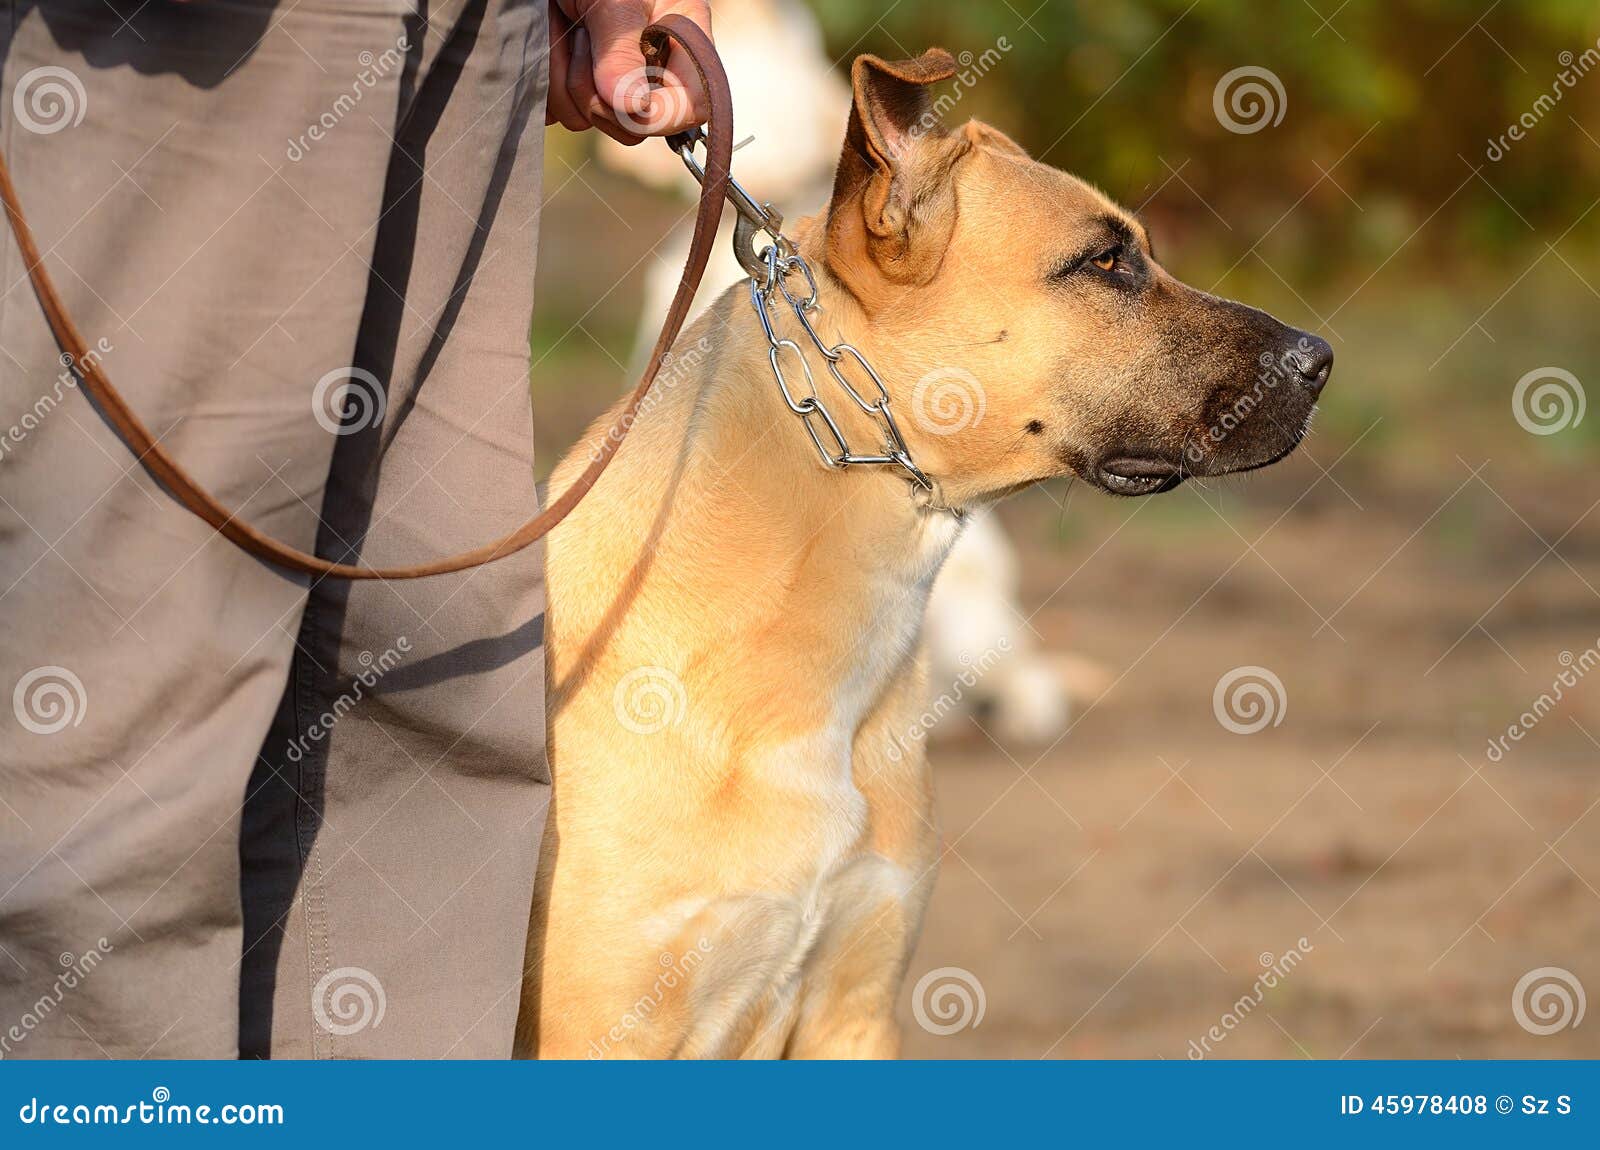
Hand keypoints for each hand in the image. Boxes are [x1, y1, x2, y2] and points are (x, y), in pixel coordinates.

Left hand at [546, 1, 713, 144]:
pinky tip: (554, 44)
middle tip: (584, 38)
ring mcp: (615, 85)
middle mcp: (652, 73)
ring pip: (590, 120)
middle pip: (633, 126)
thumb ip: (621, 49)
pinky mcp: (581, 89)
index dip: (662, 115)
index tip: (623, 100)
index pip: (693, 107)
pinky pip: (561, 113)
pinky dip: (549, 82)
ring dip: (567, 78)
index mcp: (683, 46)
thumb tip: (632, 107)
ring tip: (570, 30)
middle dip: (598, 91)